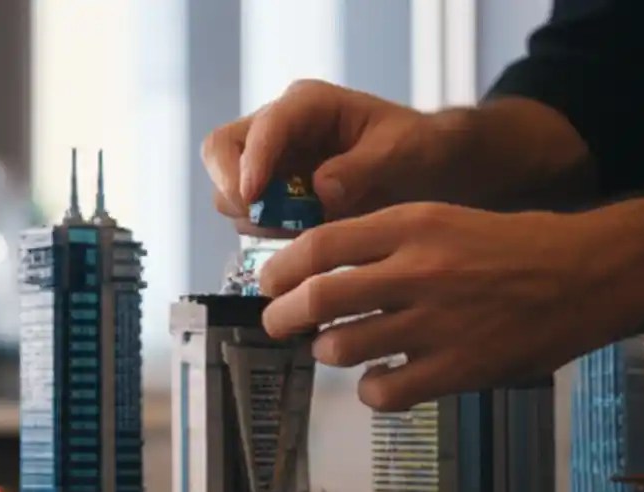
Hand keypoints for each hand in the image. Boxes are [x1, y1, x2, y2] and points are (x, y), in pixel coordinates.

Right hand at [201, 80, 452, 221]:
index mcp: (307, 105)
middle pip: (221, 150)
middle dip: (232, 187)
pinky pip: (248, 217)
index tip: (253, 197)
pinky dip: (267, 232)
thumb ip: (362, 168)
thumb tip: (320, 191)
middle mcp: (277, 129)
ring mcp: (269, 163)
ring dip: (256, 217)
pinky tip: (306, 235)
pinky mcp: (270, 195)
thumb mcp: (400, 152)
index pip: (263, 128)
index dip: (251, 161)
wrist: (423, 171)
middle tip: (259, 218)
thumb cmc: (414, 149)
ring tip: (305, 227)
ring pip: (229, 191)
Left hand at [258, 202, 636, 410]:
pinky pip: (384, 392)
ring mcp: (437, 323)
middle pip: (318, 299)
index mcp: (411, 226)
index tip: (270, 283)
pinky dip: (370, 390)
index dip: (280, 269)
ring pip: (342, 347)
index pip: (319, 246)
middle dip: (282, 316)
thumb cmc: (505, 245)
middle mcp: (418, 272)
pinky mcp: (457, 369)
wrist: (585, 274)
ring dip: (326, 350)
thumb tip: (313, 266)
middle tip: (277, 322)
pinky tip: (380, 379)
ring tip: (334, 346)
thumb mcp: (440, 218)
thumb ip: (381, 240)